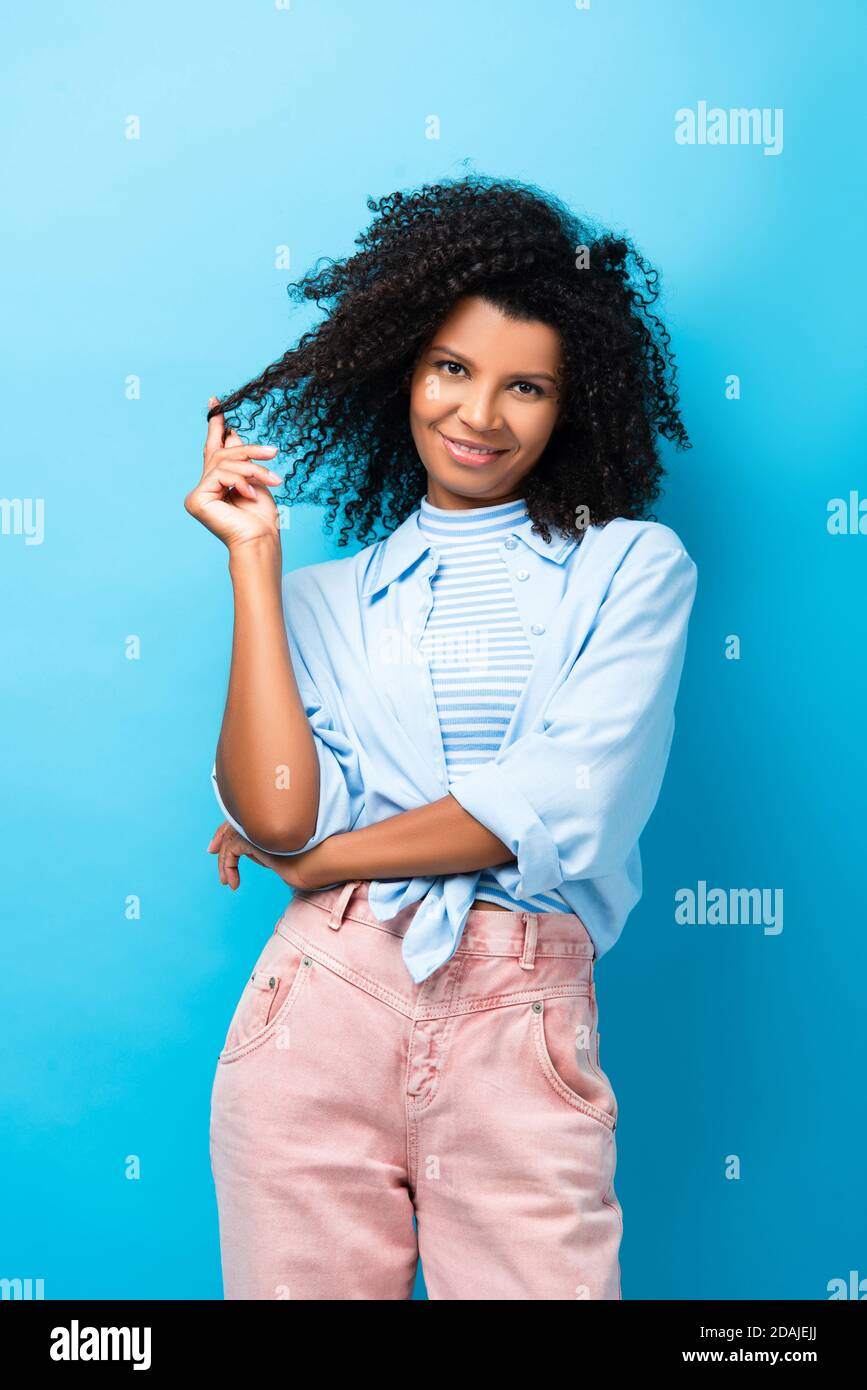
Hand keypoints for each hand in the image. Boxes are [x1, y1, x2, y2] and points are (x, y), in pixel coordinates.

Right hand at [184, 396, 283, 551]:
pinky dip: (240, 482)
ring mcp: (198, 495)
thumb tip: (231, 433)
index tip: (215, 401)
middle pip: (222, 454)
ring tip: (272, 480)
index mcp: (217, 483)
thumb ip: (240, 458)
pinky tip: (251, 495)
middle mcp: (204, 488)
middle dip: (248, 451)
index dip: (215, 425)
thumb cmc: (261, 518)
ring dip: (252, 469)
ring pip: (224, 463)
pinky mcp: (196, 500)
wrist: (261, 541)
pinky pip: (220, 476)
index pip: (214, 449)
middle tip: (272, 453)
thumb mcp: (254, 479)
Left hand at [207, 821, 320, 891]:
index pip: (244, 821)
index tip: (221, 845)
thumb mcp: (283, 856)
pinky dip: (227, 866)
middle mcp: (263, 820)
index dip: (230, 830)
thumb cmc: (309, 863)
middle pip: (232, 824)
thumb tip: (253, 854)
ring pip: (229, 840)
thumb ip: (267, 851)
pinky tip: (232, 883)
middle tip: (211, 851)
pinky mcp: (254, 838)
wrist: (318, 861)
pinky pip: (231, 850)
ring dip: (224, 862)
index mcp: (271, 821)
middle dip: (220, 838)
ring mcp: (258, 827)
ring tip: (226, 882)